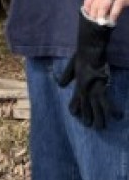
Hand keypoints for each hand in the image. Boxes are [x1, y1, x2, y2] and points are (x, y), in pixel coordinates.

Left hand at [57, 11, 122, 128]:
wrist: (90, 51)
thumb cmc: (81, 56)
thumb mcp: (71, 66)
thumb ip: (66, 76)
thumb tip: (60, 85)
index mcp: (79, 85)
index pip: (76, 98)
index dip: (74, 106)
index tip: (73, 113)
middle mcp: (85, 90)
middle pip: (86, 106)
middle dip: (87, 116)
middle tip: (88, 125)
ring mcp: (93, 90)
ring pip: (96, 108)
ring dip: (99, 118)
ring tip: (100, 128)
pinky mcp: (102, 88)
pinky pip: (108, 102)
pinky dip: (113, 110)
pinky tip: (119, 117)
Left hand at [83, 0, 128, 23]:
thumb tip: (92, 10)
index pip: (87, 2)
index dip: (87, 11)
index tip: (90, 17)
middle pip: (94, 6)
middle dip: (94, 16)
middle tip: (96, 22)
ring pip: (102, 7)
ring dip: (101, 16)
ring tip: (101, 22)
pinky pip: (115, 9)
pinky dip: (112, 16)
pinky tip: (111, 20)